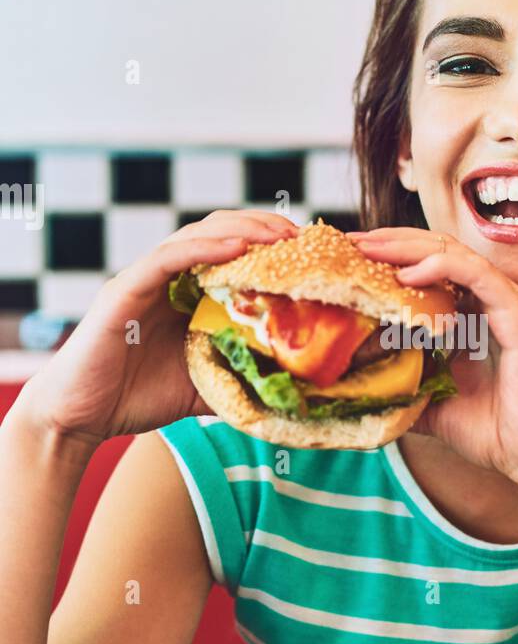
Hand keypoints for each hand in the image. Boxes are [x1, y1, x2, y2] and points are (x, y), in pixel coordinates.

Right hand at [19, 210, 299, 444]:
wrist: (81, 416)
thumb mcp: (206, 386)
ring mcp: (145, 279)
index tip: (309, 251)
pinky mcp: (125, 290)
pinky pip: (167, 258)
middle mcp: (167, 277)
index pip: (233, 251)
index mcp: (186, 292)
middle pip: (220, 232)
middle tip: (304, 236)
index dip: (270, 244)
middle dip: (264, 228)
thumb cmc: (138, 398)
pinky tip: (238, 246)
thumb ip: (242, 377)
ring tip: (280, 235)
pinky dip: (204, 248)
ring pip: (197, 236)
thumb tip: (294, 390)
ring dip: (243, 230)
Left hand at [347, 226, 517, 487]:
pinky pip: (478, 276)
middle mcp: (491, 300)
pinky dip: (442, 267)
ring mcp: (508, 303)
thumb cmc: (495, 433)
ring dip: (409, 247)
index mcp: (473, 314)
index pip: (429, 267)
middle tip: (352, 240)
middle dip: (392, 242)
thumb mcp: (433, 407)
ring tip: (371, 247)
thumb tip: (362, 393)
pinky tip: (409, 273)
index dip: (390, 257)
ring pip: (455, 255)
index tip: (349, 255)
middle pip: (438, 251)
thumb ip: (404, 391)